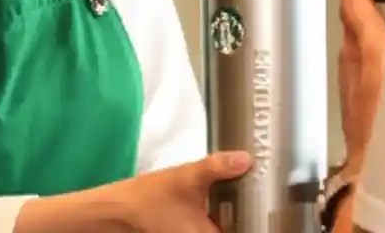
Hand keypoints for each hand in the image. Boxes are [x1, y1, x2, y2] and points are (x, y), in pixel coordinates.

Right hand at [117, 151, 252, 231]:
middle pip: (235, 227)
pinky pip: (210, 225)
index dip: (257, 223)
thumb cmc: (149, 199)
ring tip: (249, 190)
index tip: (269, 209)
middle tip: (260, 193)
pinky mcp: (186, 231)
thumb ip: (216, 168)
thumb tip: (246, 159)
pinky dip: (221, 213)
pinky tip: (226, 195)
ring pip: (223, 225)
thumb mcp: (185, 178)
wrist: (116, 210)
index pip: (244, 230)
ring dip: (234, 213)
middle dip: (247, 215)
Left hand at [338, 0, 384, 172]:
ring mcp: (350, 81)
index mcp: (371, 47)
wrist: (380, 171)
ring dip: (365, 28)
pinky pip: (358, 66)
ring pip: (354, 43)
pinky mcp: (352, 100)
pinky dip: (369, 55)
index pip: (354, 0)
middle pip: (352, 19)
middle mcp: (355, 60)